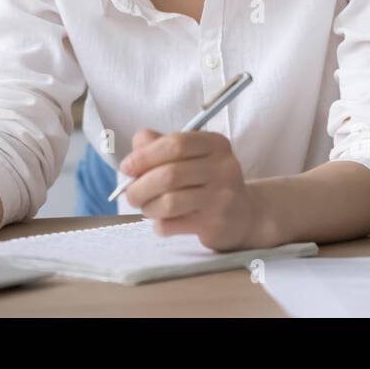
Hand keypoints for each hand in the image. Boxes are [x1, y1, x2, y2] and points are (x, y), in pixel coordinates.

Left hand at [119, 128, 266, 250]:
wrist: (242, 215)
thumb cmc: (206, 181)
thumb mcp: (191, 155)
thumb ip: (159, 145)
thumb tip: (133, 154)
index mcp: (216, 144)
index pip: (175, 143)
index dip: (145, 155)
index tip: (126, 167)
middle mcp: (223, 168)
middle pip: (169, 174)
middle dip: (139, 186)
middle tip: (130, 194)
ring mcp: (222, 197)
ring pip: (169, 202)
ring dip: (148, 207)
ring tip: (147, 208)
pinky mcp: (216, 224)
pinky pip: (172, 225)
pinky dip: (159, 224)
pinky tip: (163, 221)